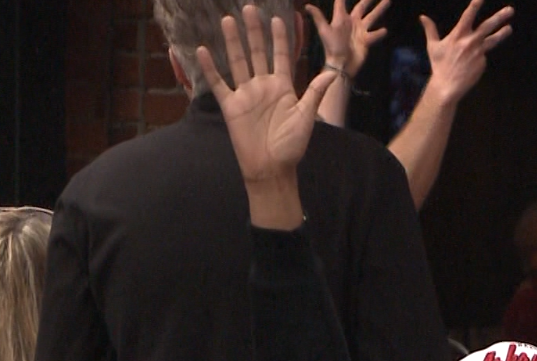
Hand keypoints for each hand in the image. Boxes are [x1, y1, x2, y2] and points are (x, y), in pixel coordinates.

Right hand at [198, 6, 337, 184]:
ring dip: (233, 42)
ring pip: (238, 62)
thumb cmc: (292, 146)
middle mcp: (264, 86)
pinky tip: (204, 50)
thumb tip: (333, 74)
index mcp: (284, 87)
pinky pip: (218, 83)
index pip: (281, 56)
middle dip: (255, 31)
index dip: (280, 38)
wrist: (272, 168)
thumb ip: (315, 93)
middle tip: (250, 8)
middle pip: (258, 53)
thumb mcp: (306, 117)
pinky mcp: (231, 106)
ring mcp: (246, 94)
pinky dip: (210, 68)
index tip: (279, 18)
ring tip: (228, 20)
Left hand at [306, 0, 388, 78]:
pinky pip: (374, 35)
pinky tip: (385, 30)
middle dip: (368, 0)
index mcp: (341, 18)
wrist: (341, 64)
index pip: (341, 3)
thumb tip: (307, 6)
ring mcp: (360, 31)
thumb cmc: (332, 47)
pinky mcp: (366, 41)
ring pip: (372, 17)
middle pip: (362, 7)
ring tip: (388, 1)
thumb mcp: (325, 31)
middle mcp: (352, 22)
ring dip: (380, 9)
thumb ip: (318, 17)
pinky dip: (380, 33)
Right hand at [420, 0, 513, 106]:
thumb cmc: (439, 65)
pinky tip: (471, 64)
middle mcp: (471, 41)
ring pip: (493, 40)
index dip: (476, 5)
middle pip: (488, 26)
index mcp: (458, 35)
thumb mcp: (433, 46)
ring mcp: (479, 52)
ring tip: (509, 28)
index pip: (468, 15)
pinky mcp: (483, 62)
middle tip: (511, 10)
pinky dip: (479, 57)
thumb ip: (430, 29)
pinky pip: (482, 56)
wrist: (448, 85)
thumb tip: (422, 17)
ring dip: (502, 33)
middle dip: (500, 17)